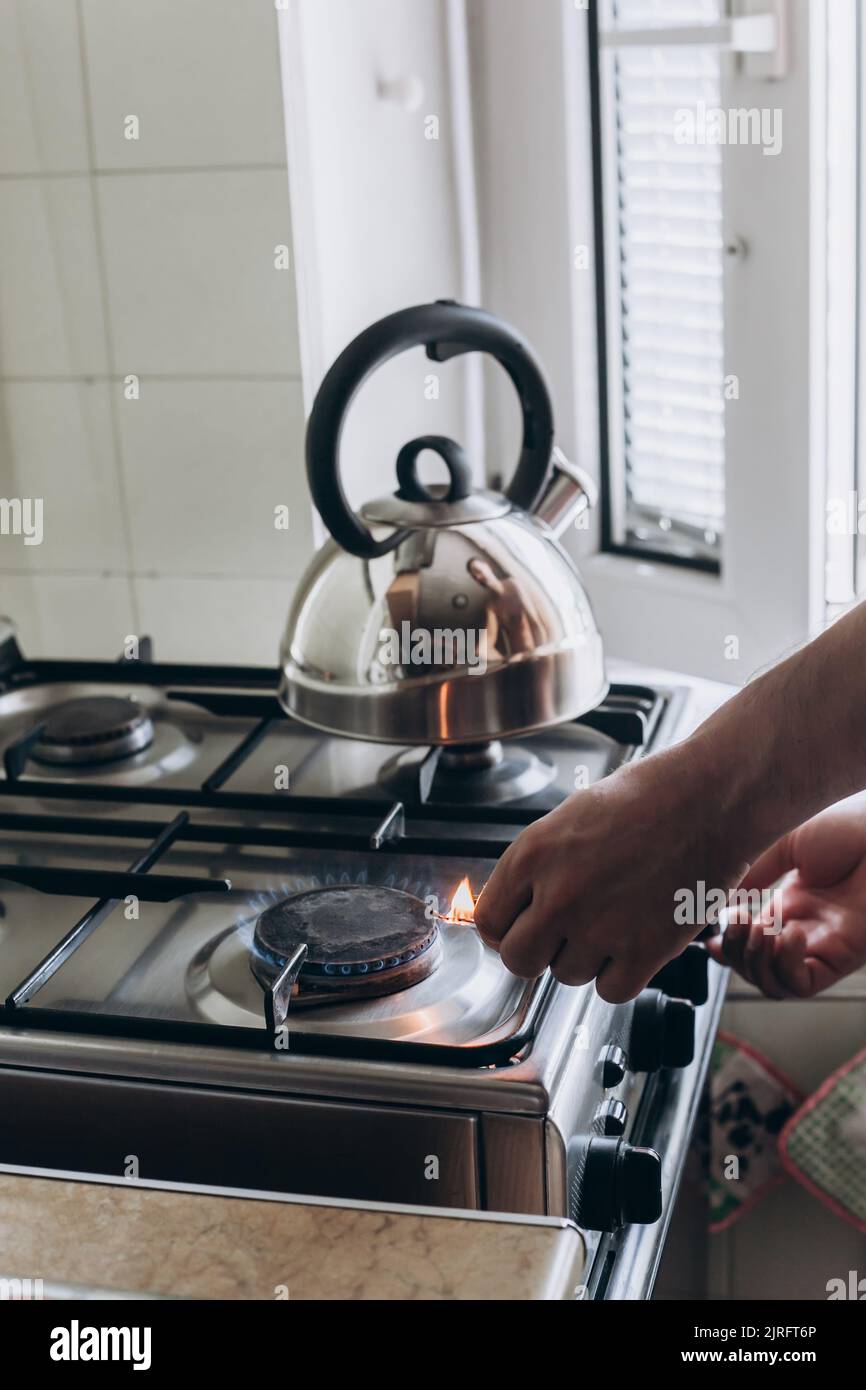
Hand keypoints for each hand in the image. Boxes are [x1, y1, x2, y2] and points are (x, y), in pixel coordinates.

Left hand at [473, 741, 750, 1002]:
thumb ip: (535, 867)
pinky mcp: (644, 952)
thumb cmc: (646, 799)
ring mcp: (600, 928)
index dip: (506, 926)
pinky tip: (632, 942)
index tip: (521, 925)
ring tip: (612, 919)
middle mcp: (559, 895)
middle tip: (562, 932)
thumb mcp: (569, 818)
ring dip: (585, 957)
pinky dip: (620, 975)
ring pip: (566, 976)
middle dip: (538, 950)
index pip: (488, 922)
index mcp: (533, 855)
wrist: (709, 801)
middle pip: (518, 960)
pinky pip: (611, 991)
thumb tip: (515, 910)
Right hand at [706, 799, 865, 997]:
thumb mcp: (783, 845)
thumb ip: (751, 874)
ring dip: (756, 962)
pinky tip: (790, 934)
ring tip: (762, 930)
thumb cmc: (843, 829)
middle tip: (738, 924)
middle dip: (737, 952)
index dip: (728, 946)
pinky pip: (802, 984)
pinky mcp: (840, 959)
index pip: (749, 941)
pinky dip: (785, 965)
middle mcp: (801, 929)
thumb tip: (721, 901)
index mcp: (787, 905)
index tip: (712, 939)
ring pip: (775, 984)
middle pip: (756, 967)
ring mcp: (820, 945)